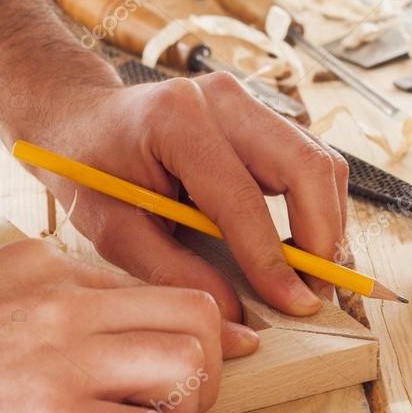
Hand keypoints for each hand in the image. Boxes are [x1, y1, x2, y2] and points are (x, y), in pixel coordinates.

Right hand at [0, 240, 253, 412]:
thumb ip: (40, 298)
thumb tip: (96, 322)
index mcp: (48, 269)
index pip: (158, 290)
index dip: (194, 331)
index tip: (212, 354)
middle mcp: (68, 302)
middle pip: (199, 315)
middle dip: (208, 365)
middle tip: (175, 404)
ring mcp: (65, 358)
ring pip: (192, 365)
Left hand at [21, 72, 348, 321]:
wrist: (83, 119)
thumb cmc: (91, 171)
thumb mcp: (114, 230)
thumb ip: (173, 271)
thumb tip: (236, 313)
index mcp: (177, 121)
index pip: (243, 198)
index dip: (274, 259)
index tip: (295, 305)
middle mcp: (223, 99)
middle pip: (307, 166)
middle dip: (323, 238)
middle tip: (315, 293)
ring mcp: (249, 101)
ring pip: (322, 163)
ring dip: (327, 225)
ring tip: (311, 277)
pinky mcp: (264, 116)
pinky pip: (312, 162)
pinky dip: (318, 209)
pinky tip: (301, 247)